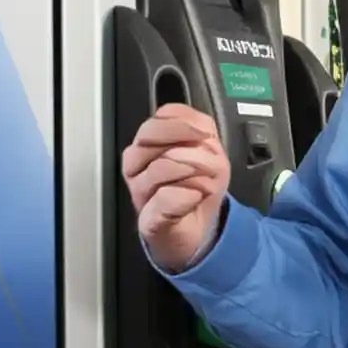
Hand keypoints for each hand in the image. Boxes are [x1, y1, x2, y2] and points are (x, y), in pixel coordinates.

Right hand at [121, 103, 229, 272]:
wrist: (198, 230)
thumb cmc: (199, 188)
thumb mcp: (209, 151)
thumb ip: (201, 128)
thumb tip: (197, 124)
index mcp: (150, 144)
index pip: (160, 118)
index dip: (185, 123)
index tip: (205, 134)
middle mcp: (137, 165)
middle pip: (151, 135)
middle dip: (188, 144)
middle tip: (209, 158)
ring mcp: (139, 191)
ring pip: (160, 166)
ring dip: (194, 172)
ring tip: (206, 182)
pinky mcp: (147, 218)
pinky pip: (164, 198)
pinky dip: (186, 196)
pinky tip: (195, 197)